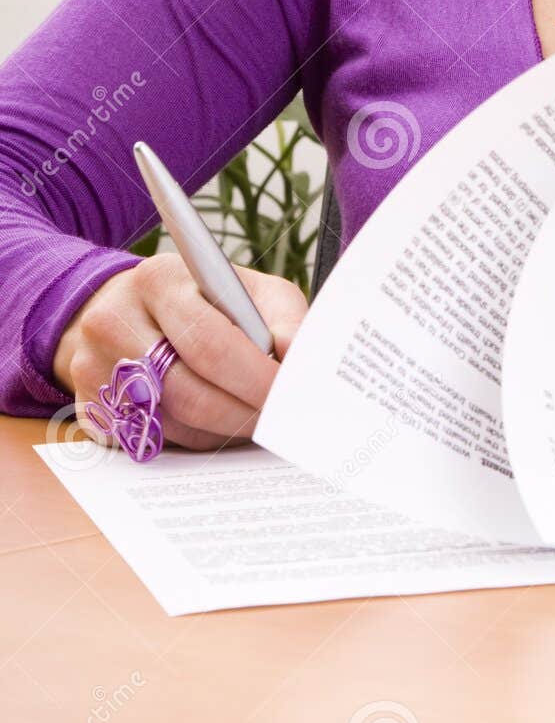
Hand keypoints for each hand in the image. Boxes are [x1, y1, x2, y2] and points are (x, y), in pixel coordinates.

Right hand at [52, 255, 307, 451]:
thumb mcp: (246, 288)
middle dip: (244, 413)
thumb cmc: (200, 298)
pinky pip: (151, 441)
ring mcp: (92, 368)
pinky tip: (214, 423)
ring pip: (172, 424)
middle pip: (187, 392)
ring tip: (252, 417)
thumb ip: (282, 318)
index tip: (289, 397)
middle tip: (279, 423)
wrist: (124, 306)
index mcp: (159, 281)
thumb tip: (299, 359)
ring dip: (221, 430)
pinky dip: (192, 439)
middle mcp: (114, 321)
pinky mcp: (88, 408)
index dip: (255, 377)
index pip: (211, 343)